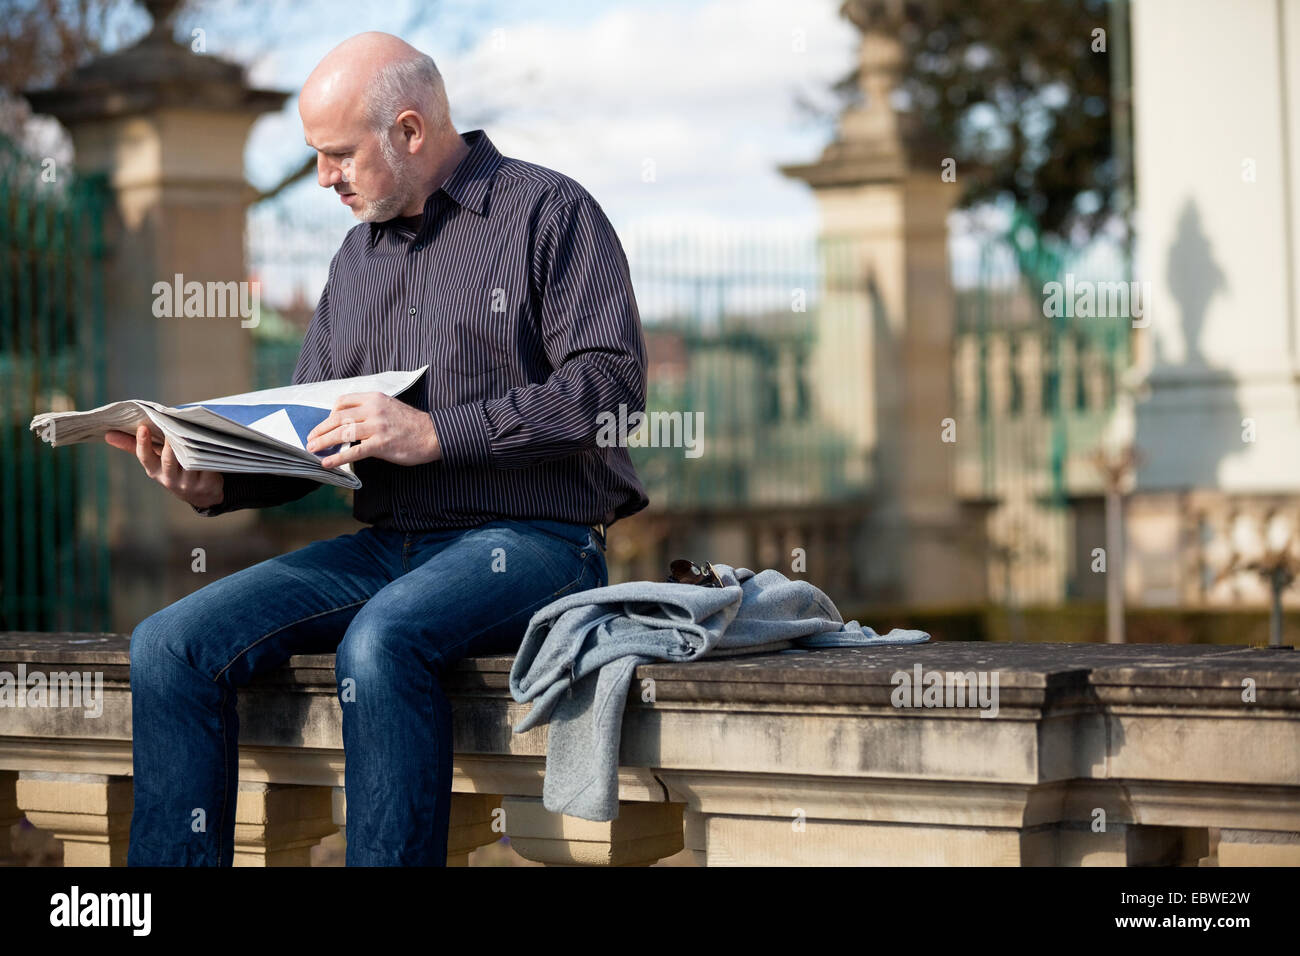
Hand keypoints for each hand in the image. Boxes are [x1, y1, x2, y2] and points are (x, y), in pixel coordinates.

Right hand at [104, 424, 224, 508]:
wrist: (201, 494)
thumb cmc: (174, 469)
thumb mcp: (155, 461)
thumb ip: (134, 446)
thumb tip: (108, 434)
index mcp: (155, 471)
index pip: (146, 457)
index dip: (143, 443)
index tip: (143, 427)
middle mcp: (170, 479)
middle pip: (168, 460)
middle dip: (169, 446)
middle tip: (171, 429)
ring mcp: (189, 483)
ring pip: (189, 464)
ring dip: (190, 449)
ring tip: (191, 433)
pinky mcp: (206, 484)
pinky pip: (207, 468)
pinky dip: (207, 456)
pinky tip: (208, 444)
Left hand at [305, 392, 440, 467]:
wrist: (433, 434)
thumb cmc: (412, 423)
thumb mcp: (390, 406)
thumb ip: (370, 410)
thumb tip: (349, 421)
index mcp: (374, 398)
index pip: (343, 401)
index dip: (330, 413)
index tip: (325, 423)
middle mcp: (374, 409)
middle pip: (338, 417)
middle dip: (320, 429)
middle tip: (310, 439)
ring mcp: (377, 427)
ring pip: (342, 433)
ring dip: (324, 442)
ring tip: (312, 449)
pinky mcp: (381, 444)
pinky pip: (354, 451)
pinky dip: (338, 458)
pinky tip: (327, 463)